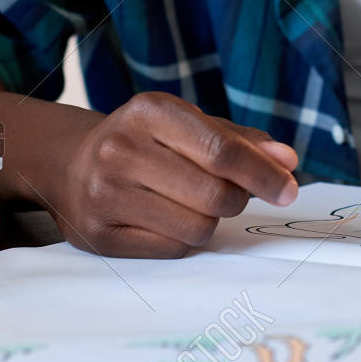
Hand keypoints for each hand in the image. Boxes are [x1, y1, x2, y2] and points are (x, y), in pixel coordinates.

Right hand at [45, 92, 298, 258]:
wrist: (71, 164)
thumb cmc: (147, 142)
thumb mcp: (189, 125)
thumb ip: (241, 141)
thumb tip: (287, 162)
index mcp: (149, 111)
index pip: (222, 150)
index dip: (263, 173)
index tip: (289, 190)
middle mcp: (120, 149)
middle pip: (214, 195)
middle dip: (235, 199)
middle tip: (227, 194)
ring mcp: (104, 193)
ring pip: (197, 227)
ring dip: (209, 221)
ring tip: (190, 203)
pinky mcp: (98, 235)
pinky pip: (173, 250)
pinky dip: (184, 240)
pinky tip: (166, 220)